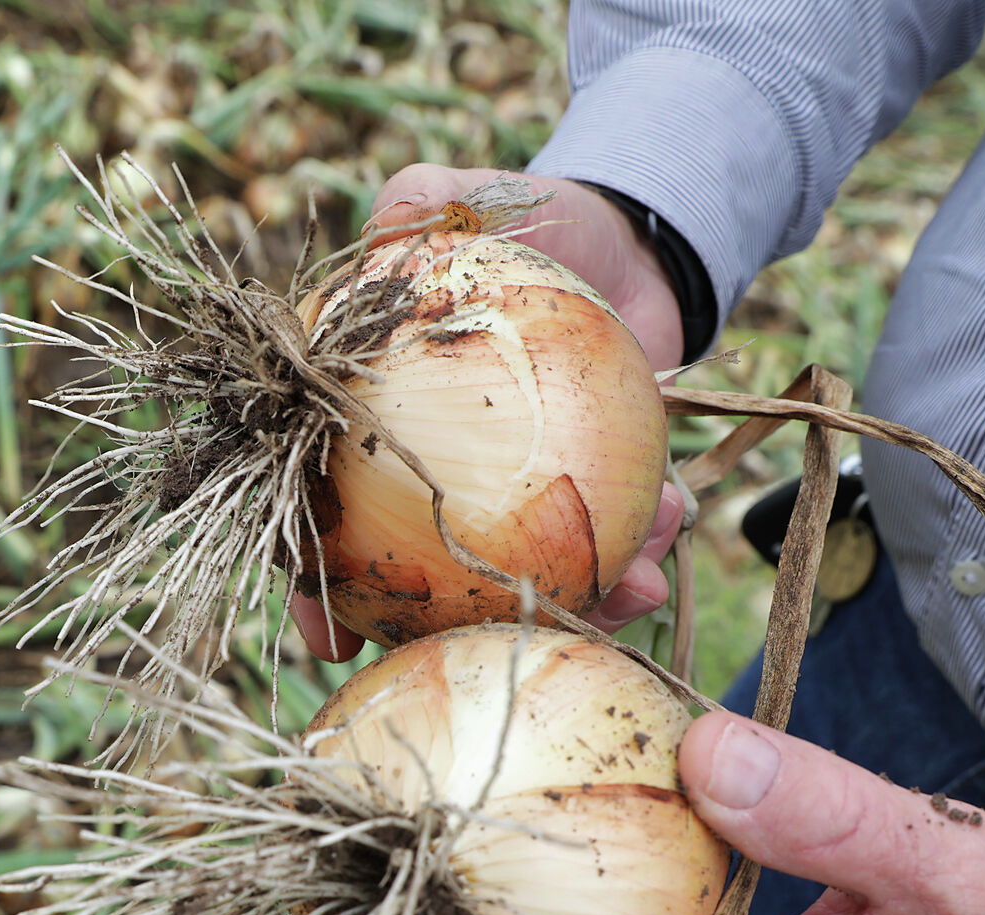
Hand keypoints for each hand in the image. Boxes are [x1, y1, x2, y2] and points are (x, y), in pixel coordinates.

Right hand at [291, 166, 684, 661]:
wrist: (629, 239)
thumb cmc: (526, 222)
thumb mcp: (460, 201)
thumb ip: (416, 206)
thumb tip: (382, 229)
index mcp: (381, 432)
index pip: (325, 520)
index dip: (313, 587)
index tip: (328, 638)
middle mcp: (443, 485)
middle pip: (427, 587)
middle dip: (458, 633)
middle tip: (491, 644)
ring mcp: (523, 504)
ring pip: (532, 581)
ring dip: (577, 602)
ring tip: (624, 591)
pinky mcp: (599, 499)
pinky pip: (617, 539)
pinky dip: (643, 547)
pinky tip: (670, 534)